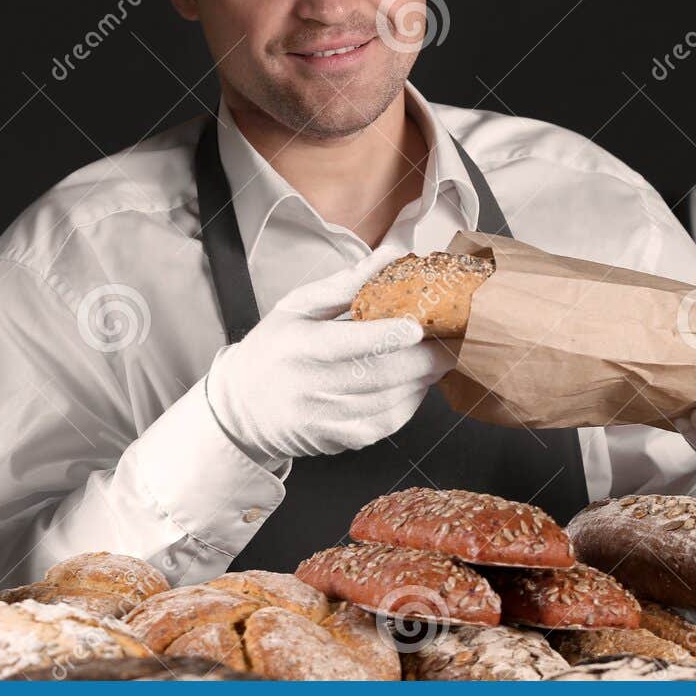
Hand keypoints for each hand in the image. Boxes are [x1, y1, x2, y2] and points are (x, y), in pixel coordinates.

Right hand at [205, 244, 455, 463]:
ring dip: (422, 381)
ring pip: (388, 402)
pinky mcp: (338, 440)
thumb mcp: (297, 306)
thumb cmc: (274, 348)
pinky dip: (409, 404)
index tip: (418, 327)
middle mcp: (311, 386)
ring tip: (440, 358)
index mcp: (300, 346)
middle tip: (452, 341)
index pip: (347, 343)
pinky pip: (385, 424)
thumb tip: (392, 255)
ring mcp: (326, 419)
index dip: (386, 337)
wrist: (242, 407)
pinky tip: (415, 385)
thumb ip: (346, 284)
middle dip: (424, 360)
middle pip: (379, 375)